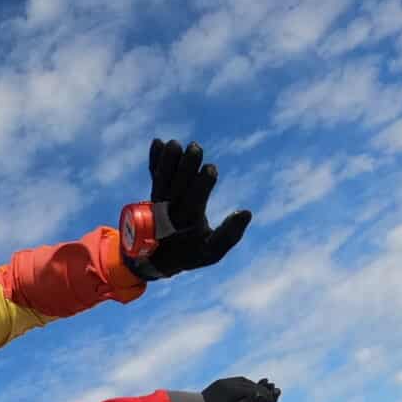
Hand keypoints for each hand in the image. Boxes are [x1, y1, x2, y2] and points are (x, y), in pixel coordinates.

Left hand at [127, 139, 252, 280]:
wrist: (156, 259)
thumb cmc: (190, 253)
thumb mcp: (212, 251)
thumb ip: (229, 234)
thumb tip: (247, 213)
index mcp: (187, 222)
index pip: (194, 200)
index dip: (202, 184)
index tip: (210, 169)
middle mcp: (170, 210)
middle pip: (177, 186)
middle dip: (186, 167)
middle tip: (195, 148)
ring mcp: (159, 201)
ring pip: (163, 179)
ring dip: (168, 161)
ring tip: (174, 144)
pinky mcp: (154, 194)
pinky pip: (154, 176)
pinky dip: (155, 160)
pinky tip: (158, 142)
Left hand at [201, 377, 280, 401]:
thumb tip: (259, 396)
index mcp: (232, 391)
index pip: (255, 391)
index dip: (266, 396)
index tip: (276, 399)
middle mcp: (227, 384)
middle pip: (251, 385)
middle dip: (264, 389)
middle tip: (278, 391)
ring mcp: (222, 385)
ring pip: (244, 383)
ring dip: (256, 386)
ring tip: (267, 386)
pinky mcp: (217, 387)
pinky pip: (237, 383)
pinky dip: (247, 386)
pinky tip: (250, 388)